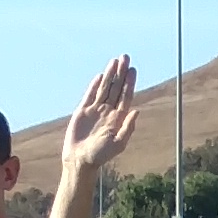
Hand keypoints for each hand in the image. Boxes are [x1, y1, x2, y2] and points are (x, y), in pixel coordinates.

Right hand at [61, 55, 144, 171]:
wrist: (80, 160)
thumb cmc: (100, 155)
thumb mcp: (118, 143)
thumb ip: (127, 127)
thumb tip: (137, 110)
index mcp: (118, 118)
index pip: (125, 96)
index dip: (129, 83)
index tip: (132, 70)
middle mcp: (108, 112)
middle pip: (116, 88)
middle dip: (120, 73)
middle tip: (125, 57)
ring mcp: (95, 110)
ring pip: (104, 88)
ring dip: (109, 74)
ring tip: (114, 61)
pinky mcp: (82, 112)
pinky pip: (89, 95)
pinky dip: (95, 85)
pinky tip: (100, 76)